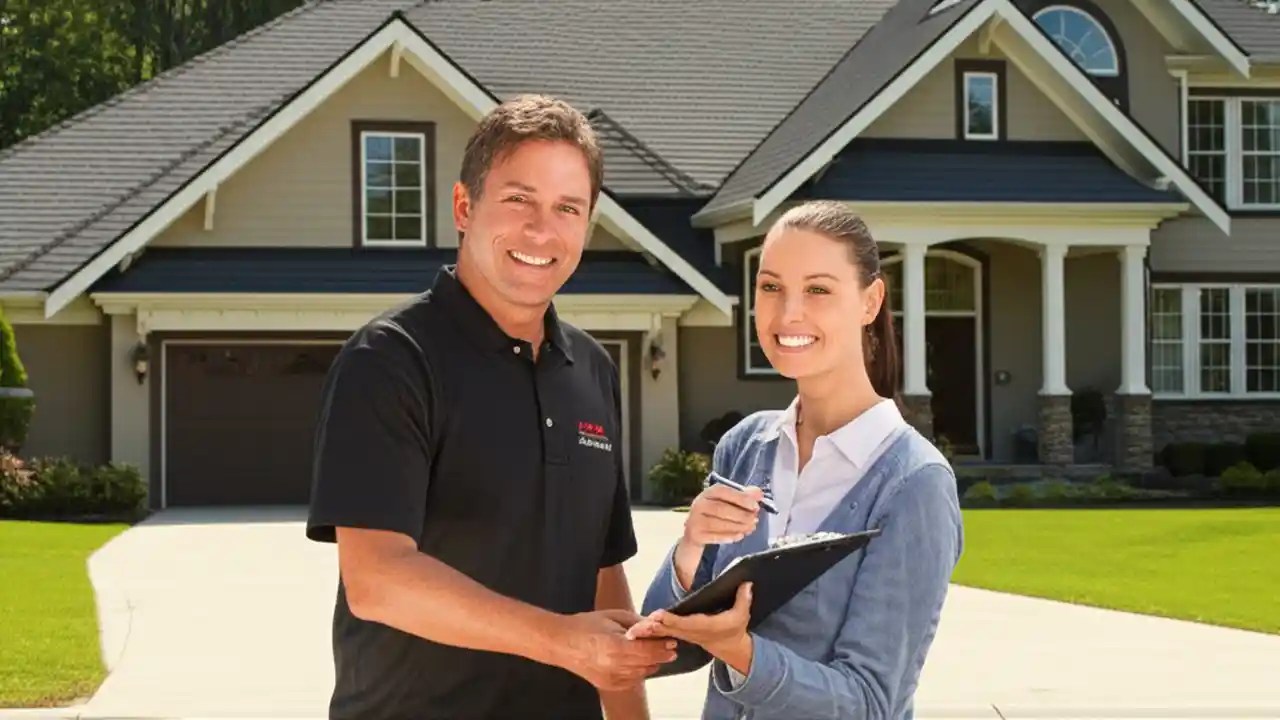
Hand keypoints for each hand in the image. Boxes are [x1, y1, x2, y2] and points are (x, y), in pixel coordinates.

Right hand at [552, 609, 677, 690]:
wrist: (561, 643)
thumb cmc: (586, 625)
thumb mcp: (613, 616)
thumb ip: (636, 621)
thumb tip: (656, 623)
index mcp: (615, 646)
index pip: (648, 649)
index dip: (662, 646)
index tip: (672, 641)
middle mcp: (614, 665)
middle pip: (648, 663)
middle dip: (661, 655)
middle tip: (671, 649)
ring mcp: (611, 678)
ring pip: (642, 674)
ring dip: (652, 664)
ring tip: (656, 655)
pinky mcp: (608, 685)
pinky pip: (632, 681)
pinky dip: (639, 673)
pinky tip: (640, 664)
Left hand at [627, 582, 753, 661]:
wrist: (729, 647)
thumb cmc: (734, 628)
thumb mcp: (742, 615)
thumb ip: (743, 599)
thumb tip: (746, 582)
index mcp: (706, 627)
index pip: (687, 624)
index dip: (672, 621)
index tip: (659, 616)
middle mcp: (692, 632)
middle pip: (670, 631)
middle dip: (654, 629)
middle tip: (639, 627)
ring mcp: (684, 635)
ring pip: (662, 634)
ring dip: (647, 633)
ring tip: (631, 632)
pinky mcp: (678, 634)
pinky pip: (661, 634)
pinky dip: (649, 633)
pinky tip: (634, 632)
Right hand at [682, 483, 763, 547]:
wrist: (695, 531)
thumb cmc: (715, 513)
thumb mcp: (727, 502)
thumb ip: (744, 496)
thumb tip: (759, 493)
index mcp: (708, 493)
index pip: (723, 491)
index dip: (740, 498)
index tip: (755, 506)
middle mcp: (699, 504)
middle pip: (721, 509)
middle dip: (741, 515)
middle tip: (755, 520)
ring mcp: (695, 520)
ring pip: (718, 524)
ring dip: (738, 527)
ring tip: (750, 528)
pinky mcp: (695, 535)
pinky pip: (715, 537)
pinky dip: (730, 536)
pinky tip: (740, 535)